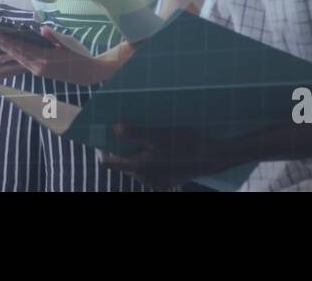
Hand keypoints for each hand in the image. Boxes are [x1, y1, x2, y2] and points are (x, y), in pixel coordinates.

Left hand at [0, 27, 126, 85]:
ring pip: (16, 58)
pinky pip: (22, 62)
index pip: (22, 48)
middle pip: (15, 54)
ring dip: (3, 49)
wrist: (85, 74)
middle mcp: (37, 67)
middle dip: (0, 44)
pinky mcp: (37, 72)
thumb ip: (53, 36)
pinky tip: (4, 49)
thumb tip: (41, 29)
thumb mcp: (67, 43)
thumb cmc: (78, 55)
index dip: (8, 41)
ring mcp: (37, 71)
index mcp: (44, 60)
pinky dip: (12, 55)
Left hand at [100, 124, 238, 188]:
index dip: (103, 151)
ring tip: (145, 139)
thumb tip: (113, 128)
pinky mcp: (167, 182)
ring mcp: (156, 182)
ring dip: (139, 155)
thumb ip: (132, 133)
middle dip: (123, 151)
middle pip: (125, 165)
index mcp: (138, 167)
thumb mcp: (156, 134)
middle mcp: (144, 178)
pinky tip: (160, 150)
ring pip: (139, 168)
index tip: (103, 140)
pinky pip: (152, 171)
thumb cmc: (182, 144)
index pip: (109, 163)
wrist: (209, 157)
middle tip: (126, 134)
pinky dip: (151, 161)